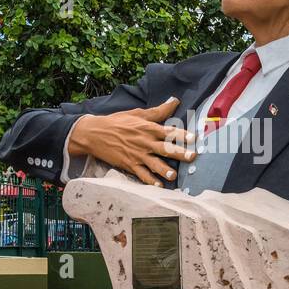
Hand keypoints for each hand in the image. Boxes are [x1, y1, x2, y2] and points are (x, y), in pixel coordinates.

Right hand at [68, 97, 195, 185]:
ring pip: (154, 164)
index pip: (168, 131)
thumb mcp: (137, 113)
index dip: (181, 134)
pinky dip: (150, 181)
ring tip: (174, 176)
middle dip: (179, 153)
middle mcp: (145, 142)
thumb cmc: (117, 122)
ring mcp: (137, 155)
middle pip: (165, 148)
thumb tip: (175, 101)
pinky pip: (142, 175)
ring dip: (164, 170)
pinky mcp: (129, 165)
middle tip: (192, 157)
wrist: (94, 133)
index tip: (193, 138)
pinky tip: (159, 187)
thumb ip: (158, 111)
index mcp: (148, 128)